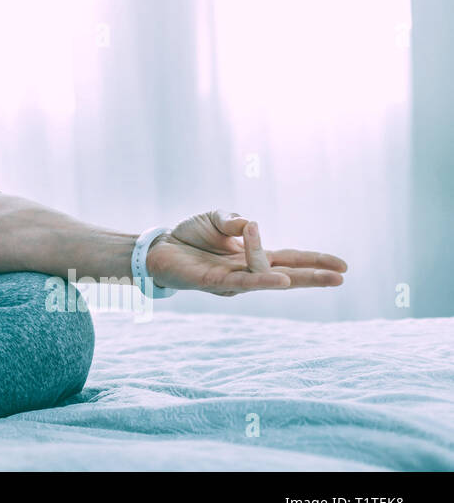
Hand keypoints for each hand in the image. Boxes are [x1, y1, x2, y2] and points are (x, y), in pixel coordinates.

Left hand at [144, 210, 347, 296]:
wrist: (159, 247)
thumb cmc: (190, 235)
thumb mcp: (216, 219)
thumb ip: (236, 221)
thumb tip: (253, 224)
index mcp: (252, 256)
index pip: (290, 259)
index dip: (314, 261)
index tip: (343, 266)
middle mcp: (247, 271)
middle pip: (288, 275)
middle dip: (315, 277)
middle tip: (343, 278)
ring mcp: (232, 281)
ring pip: (265, 275)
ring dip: (292, 273)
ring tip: (325, 276)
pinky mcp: (213, 284)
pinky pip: (242, 282)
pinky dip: (263, 279)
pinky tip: (282, 280)